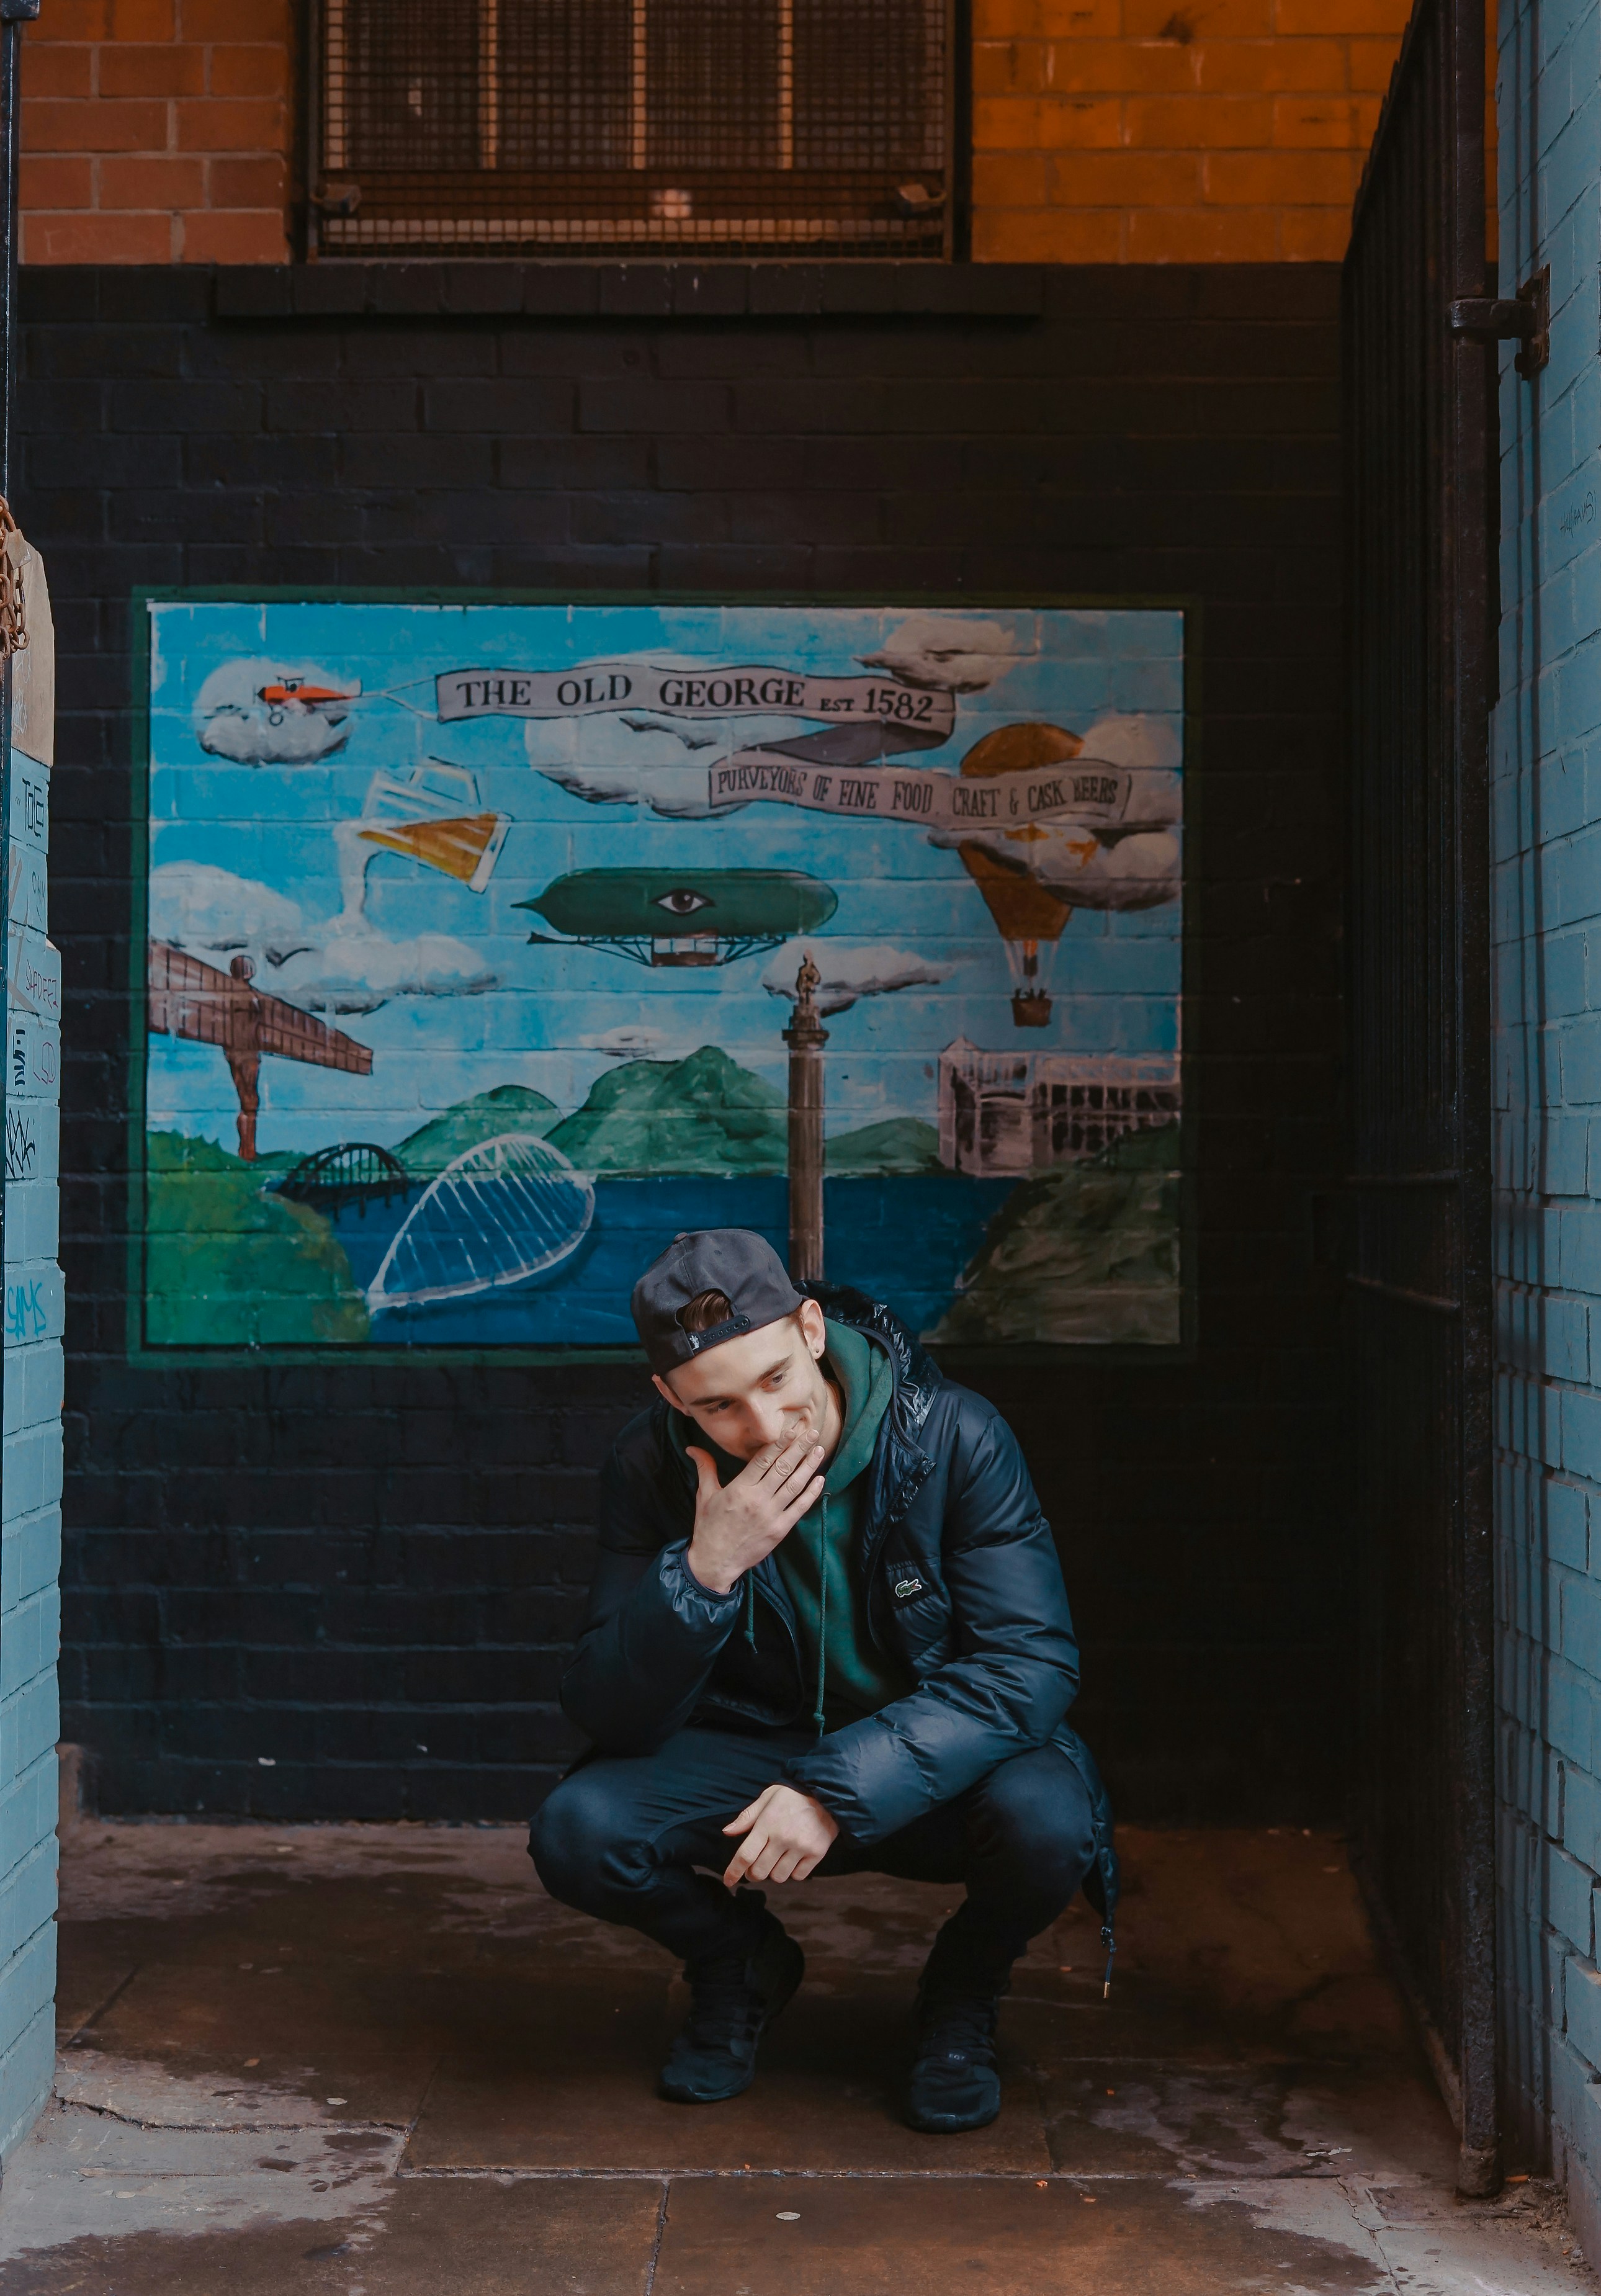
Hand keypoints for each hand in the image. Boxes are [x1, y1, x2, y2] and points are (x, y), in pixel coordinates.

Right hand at [683, 1430, 824, 1595]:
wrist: (715, 1561)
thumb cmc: (708, 1527)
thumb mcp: (705, 1495)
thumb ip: (705, 1468)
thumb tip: (692, 1448)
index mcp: (739, 1488)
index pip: (764, 1460)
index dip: (780, 1444)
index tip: (792, 1430)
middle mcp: (758, 1499)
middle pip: (783, 1468)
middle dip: (800, 1448)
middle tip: (813, 1433)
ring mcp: (771, 1515)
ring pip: (794, 1485)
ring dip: (809, 1466)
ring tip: (819, 1450)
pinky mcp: (780, 1530)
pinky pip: (799, 1508)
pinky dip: (811, 1493)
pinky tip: (820, 1480)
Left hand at [722, 1783, 838, 1887]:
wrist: (827, 1793)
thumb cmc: (793, 1795)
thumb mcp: (767, 1797)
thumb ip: (747, 1816)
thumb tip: (727, 1832)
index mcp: (767, 1824)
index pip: (745, 1855)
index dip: (733, 1871)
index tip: (728, 1881)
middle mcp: (783, 1838)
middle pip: (760, 1872)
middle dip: (753, 1873)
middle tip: (756, 1866)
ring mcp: (801, 1847)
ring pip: (778, 1877)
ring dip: (774, 1872)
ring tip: (778, 1859)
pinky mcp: (816, 1853)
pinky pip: (798, 1876)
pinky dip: (793, 1872)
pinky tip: (794, 1859)